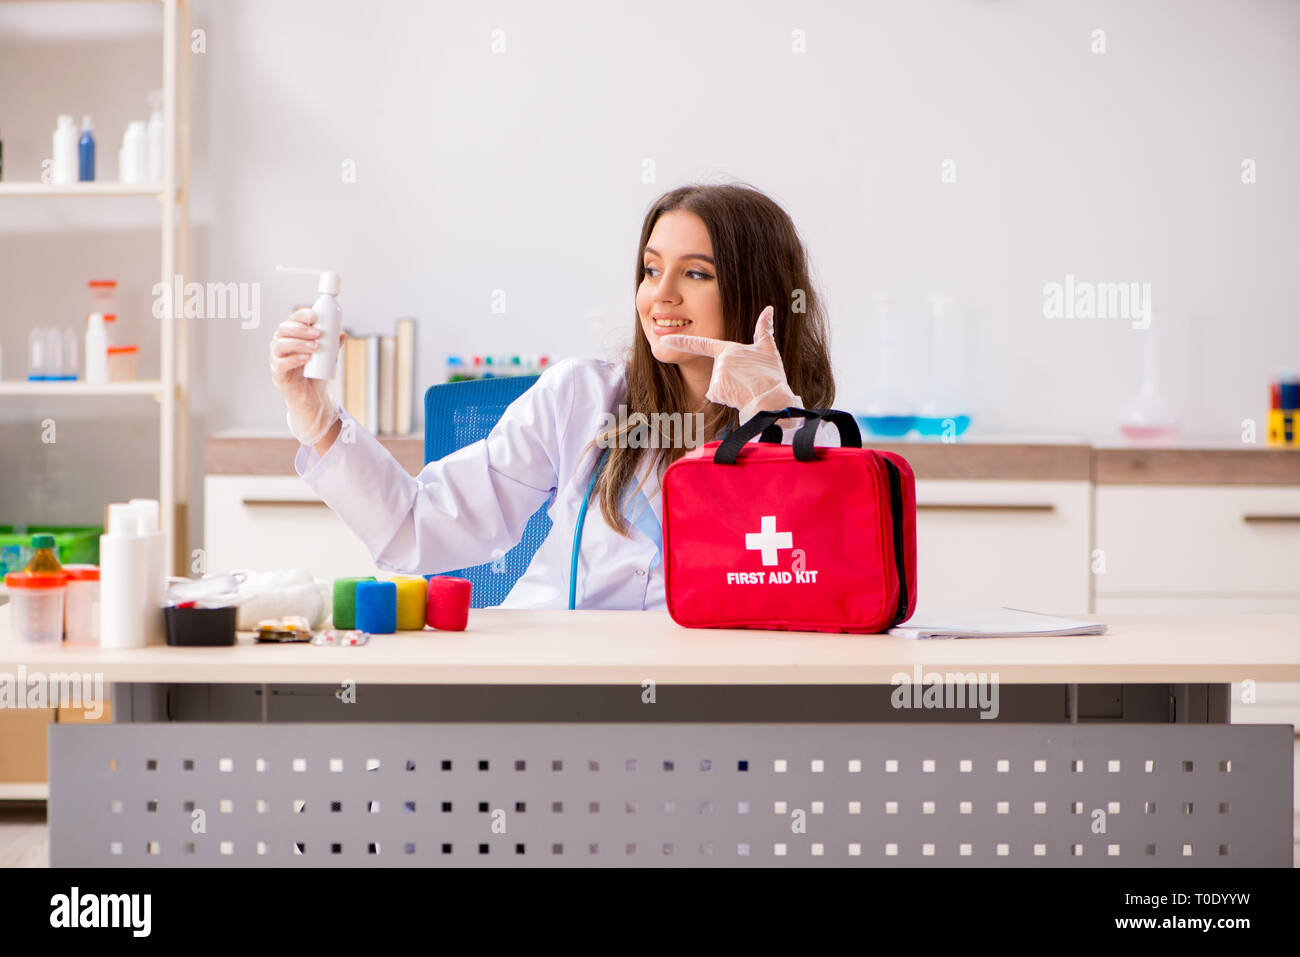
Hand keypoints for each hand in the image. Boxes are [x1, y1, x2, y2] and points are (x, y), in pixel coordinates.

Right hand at [269, 308, 344, 445]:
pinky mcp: (278, 374)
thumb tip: (342, 334)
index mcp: (291, 336)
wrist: (312, 396)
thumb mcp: (327, 356)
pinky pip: (281, 364)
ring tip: (315, 347)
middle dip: (301, 329)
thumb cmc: (315, 372)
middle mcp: (280, 345)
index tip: (315, 315)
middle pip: (283, 329)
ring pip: (280, 345)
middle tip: (318, 333)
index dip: (301, 315)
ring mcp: (277, 359)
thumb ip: (332, 345)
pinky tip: (306, 358)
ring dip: (299, 343)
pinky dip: (293, 359)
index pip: (292, 320)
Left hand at [659, 305, 801, 421]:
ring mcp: (715, 378)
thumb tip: (768, 309)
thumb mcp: (768, 349)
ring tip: (746, 387)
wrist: (770, 401)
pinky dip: (728, 397)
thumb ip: (764, 329)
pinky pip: (718, 395)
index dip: (681, 341)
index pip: (700, 344)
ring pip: (718, 383)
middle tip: (748, 378)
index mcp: (727, 349)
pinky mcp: (715, 393)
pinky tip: (740, 396)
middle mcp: (718, 363)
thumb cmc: (770, 375)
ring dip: (730, 387)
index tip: (664, 340)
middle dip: (730, 376)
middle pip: (718, 369)